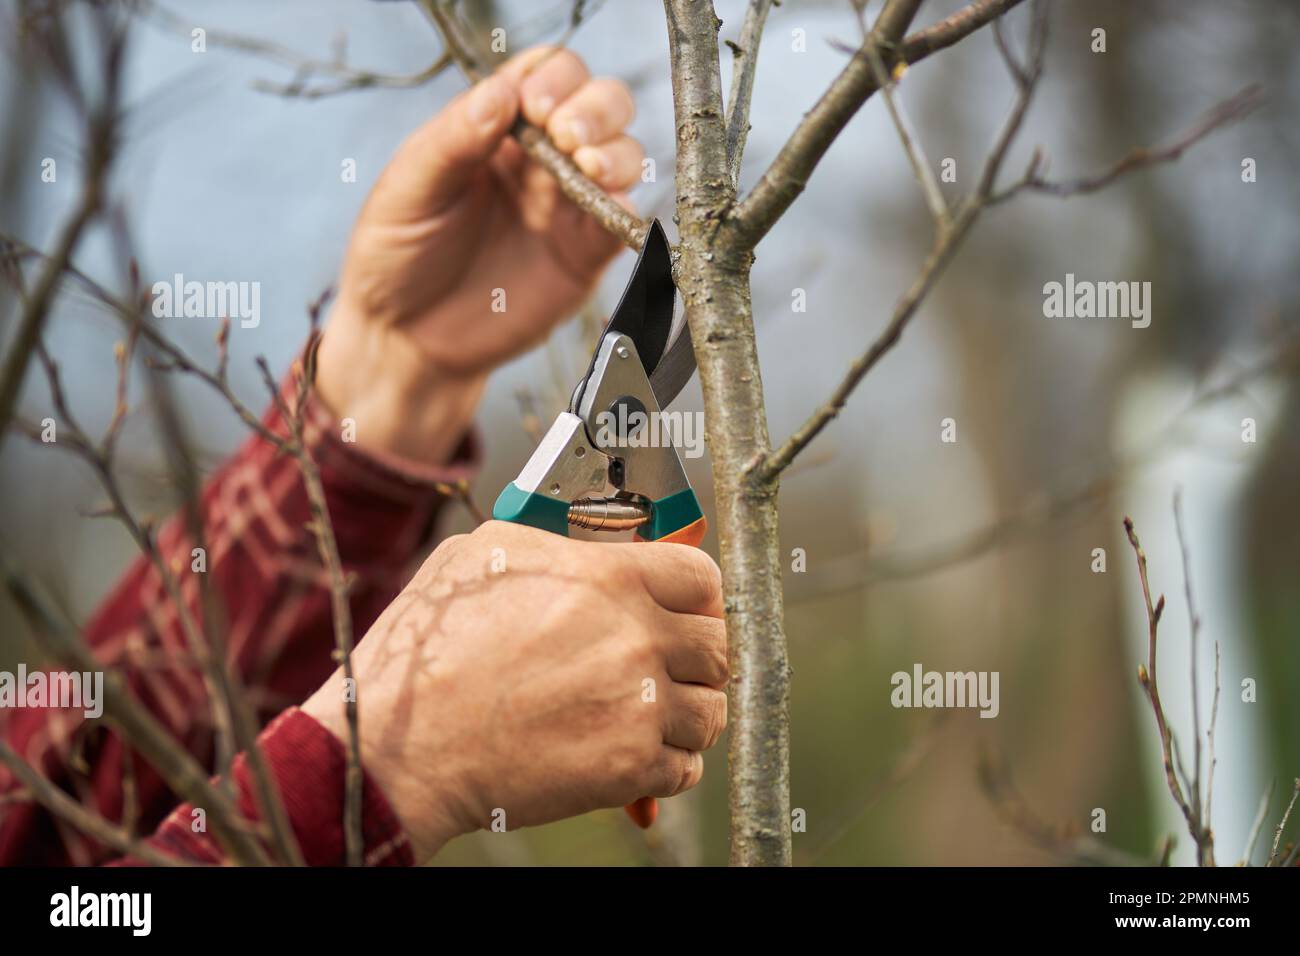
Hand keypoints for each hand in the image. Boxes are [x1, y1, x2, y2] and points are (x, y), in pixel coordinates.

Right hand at [300, 521, 727, 861]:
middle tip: (669, 666)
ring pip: (710, 710)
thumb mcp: (480, 556)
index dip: (698, 595)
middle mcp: (636, 638)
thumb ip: (553, 546)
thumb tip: (589, 550)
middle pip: (718, 645)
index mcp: (608, 578)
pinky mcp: (628, 768)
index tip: (687, 609)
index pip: (701, 577)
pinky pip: (686, 767)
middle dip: (697, 656)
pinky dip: (668, 765)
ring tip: (649, 714)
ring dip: (686, 714)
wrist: (400, 747)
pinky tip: (633, 754)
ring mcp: (639, 706)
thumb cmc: (428, 650)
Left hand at [315, 47, 642, 464]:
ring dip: (617, 152)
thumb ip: (453, 138)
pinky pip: (623, 225)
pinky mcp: (583, 257)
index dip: (553, 79)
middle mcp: (540, 162)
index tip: (532, 107)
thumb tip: (502, 89)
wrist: (405, 340)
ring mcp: (566, 208)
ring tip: (589, 168)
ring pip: (623, 157)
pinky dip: (629, 211)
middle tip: (567, 136)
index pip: (545, 76)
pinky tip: (610, 208)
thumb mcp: (407, 189)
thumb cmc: (395, 258)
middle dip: (596, 109)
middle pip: (600, 105)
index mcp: (495, 132)